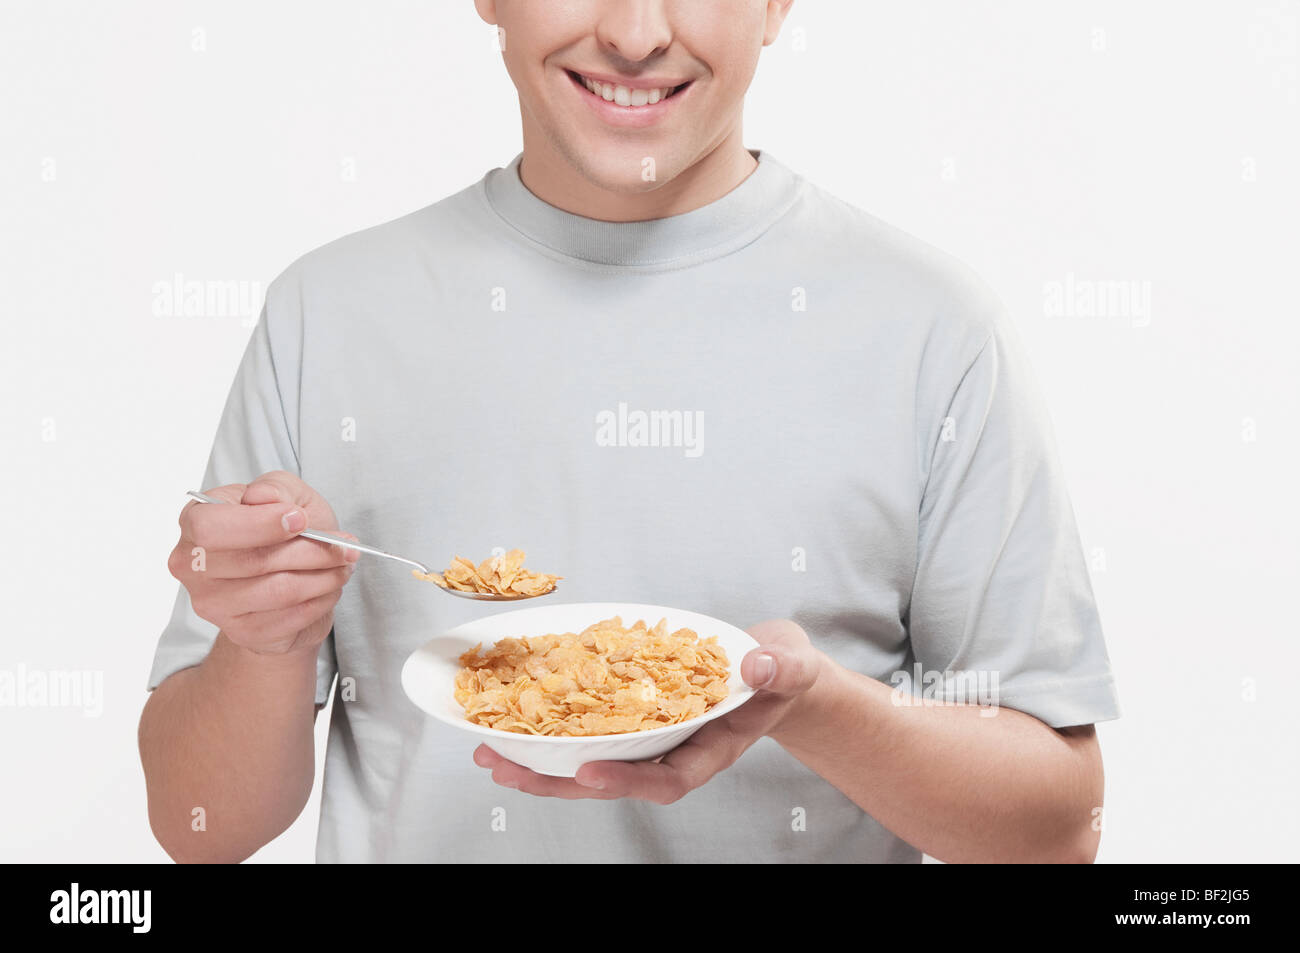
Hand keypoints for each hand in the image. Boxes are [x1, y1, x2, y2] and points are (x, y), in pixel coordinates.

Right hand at [168, 470, 358, 655]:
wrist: (289, 581)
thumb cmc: (283, 531)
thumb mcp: (288, 495)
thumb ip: (276, 488)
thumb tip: (263, 497)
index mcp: (195, 522)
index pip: (210, 528)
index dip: (259, 524)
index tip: (300, 519)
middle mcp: (194, 567)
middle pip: (254, 562)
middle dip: (311, 551)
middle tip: (345, 544)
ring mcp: (214, 605)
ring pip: (279, 591)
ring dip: (325, 576)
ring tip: (344, 564)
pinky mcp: (243, 632)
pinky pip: (292, 616)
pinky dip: (323, 598)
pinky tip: (330, 586)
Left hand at [473, 619, 823, 802]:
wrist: (774, 667)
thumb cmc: (785, 671)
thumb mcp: (791, 666)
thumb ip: (781, 669)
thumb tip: (760, 664)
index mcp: (710, 750)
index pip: (668, 779)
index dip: (627, 782)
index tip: (588, 773)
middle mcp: (673, 749)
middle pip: (612, 777)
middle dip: (557, 779)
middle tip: (505, 768)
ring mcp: (650, 733)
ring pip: (590, 757)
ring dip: (540, 758)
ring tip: (489, 752)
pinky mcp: (634, 709)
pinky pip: (590, 723)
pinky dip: (552, 721)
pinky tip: (513, 714)